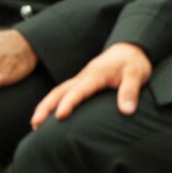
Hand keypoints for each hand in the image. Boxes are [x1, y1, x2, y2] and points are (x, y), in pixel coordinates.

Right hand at [32, 43, 151, 128]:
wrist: (132, 48)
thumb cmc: (134, 62)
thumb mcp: (137, 74)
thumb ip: (130, 91)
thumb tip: (127, 111)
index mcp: (96, 74)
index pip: (79, 90)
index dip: (69, 102)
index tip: (59, 116)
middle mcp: (85, 76)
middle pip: (60, 90)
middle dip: (45, 106)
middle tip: (34, 124)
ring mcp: (82, 78)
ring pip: (59, 91)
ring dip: (46, 105)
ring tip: (35, 124)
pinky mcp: (83, 82)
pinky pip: (65, 92)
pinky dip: (54, 102)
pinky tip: (50, 115)